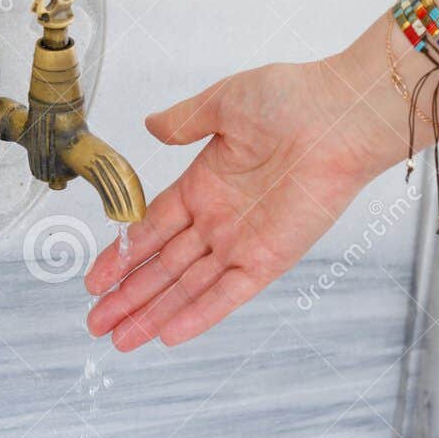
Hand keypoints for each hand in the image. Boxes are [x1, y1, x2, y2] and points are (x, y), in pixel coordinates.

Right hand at [83, 48, 403, 350]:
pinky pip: (228, 293)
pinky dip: (199, 315)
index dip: (122, 256)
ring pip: (188, 287)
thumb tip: (152, 125)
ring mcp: (244, 241)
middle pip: (164, 267)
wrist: (343, 114)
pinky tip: (168, 335)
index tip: (95, 279)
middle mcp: (222, 218)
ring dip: (152, 313)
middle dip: (128, 297)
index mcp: (206, 182)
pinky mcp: (270, 258)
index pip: (154, 229)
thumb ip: (185, 120)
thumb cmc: (295, 98)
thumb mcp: (225, 102)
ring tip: (118, 339)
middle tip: (95, 322)